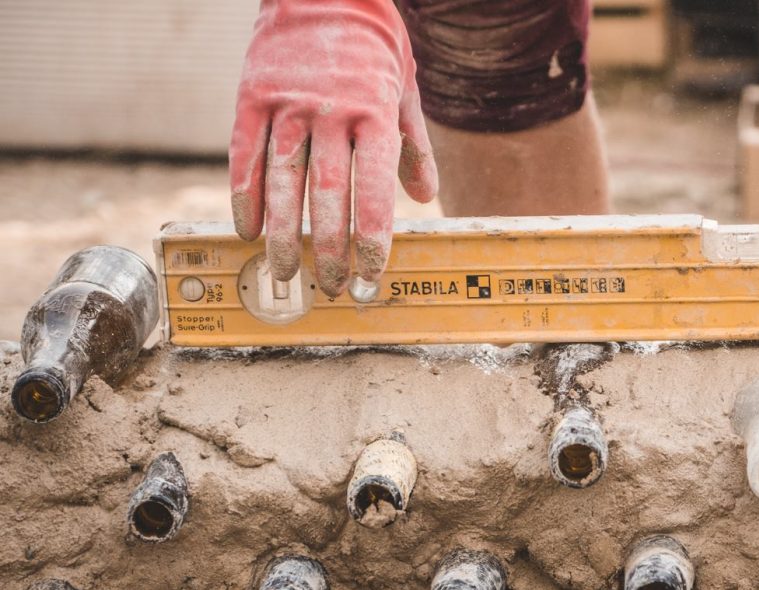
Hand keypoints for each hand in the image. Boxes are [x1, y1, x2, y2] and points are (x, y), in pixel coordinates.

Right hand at [230, 0, 437, 297]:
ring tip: (287, 273)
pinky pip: (245, 154)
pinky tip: (247, 231)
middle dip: (330, 247)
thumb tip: (426, 197)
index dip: (372, 238)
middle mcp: (331, 111)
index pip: (373, 190)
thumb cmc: (375, 46)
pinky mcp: (252, 95)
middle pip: (327, 194)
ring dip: (284, 233)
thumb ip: (415, 148)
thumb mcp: (405, 92)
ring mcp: (288, 103)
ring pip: (283, 180)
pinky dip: (244, 196)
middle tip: (333, 286)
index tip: (372, 275)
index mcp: (375, 114)